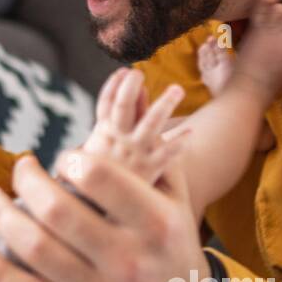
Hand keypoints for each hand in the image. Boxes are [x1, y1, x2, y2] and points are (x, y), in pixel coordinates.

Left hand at [0, 148, 207, 281]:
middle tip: (20, 167)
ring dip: (2, 216)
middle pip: (59, 211)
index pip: (102, 178)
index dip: (72, 160)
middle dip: (28, 181)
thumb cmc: (169, 239)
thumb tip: (136, 91)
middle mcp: (129, 260)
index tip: (63, 159)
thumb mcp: (174, 195)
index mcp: (156, 224)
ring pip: (37, 250)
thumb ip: (154, 150)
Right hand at [78, 68, 188, 183]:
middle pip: (123, 108)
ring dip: (164, 105)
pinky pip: (166, 155)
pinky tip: (190, 133)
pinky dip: (178, 144)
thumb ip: (103, 130)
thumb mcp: (92, 153)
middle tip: (139, 73)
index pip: (105, 105)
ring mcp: (134, 154)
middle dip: (130, 88)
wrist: (99, 210)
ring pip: (150, 125)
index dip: (113, 87)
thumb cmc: (97, 179)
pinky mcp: (149, 170)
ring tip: (177, 89)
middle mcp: (118, 141)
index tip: (123, 72)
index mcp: (102, 135)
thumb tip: (105, 114)